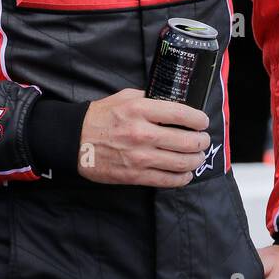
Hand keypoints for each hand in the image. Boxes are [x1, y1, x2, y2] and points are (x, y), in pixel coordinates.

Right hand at [78, 88, 209, 187]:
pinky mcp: (135, 176)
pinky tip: (185, 173)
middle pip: (186, 141)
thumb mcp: (125, 98)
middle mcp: (142, 133)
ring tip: (197, 156)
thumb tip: (175, 103)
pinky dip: (182, 178)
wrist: (75, 141)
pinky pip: (168, 180)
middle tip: (203, 140)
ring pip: (181, 163)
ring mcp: (140, 157)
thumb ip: (150, 99)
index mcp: (140, 110)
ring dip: (195, 160)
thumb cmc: (101, 117)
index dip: (198, 119)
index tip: (202, 122)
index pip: (181, 114)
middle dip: (201, 141)